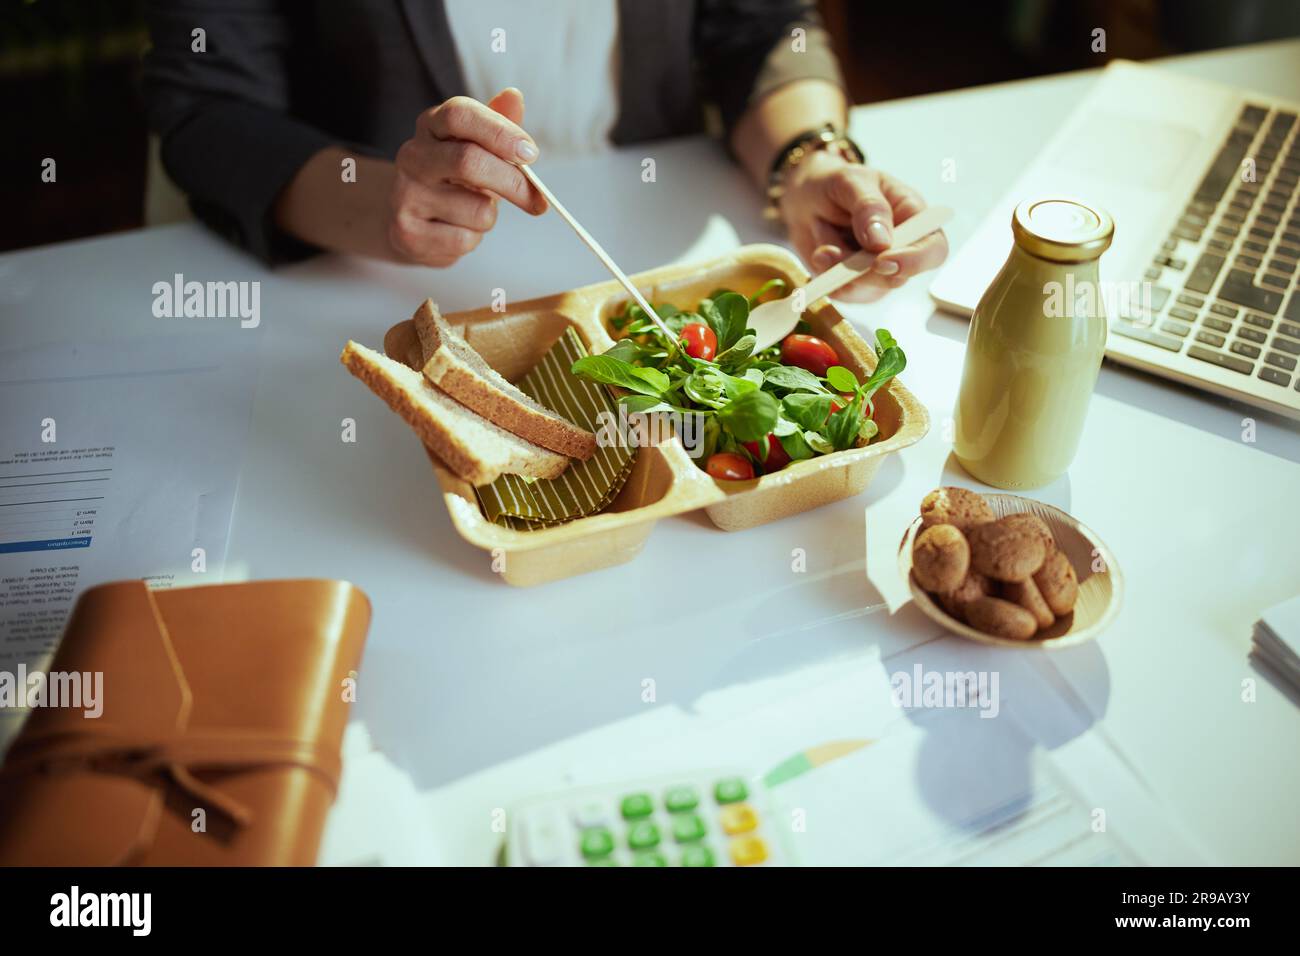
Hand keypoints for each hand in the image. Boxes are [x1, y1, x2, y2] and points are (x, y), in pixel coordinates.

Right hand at [388, 88, 546, 266]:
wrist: (410, 221)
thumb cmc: (453, 179)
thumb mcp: (476, 147)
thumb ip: (498, 125)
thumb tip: (514, 96)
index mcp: (431, 125)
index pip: (460, 114)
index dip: (500, 132)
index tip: (531, 153)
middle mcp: (413, 155)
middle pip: (469, 162)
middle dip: (514, 183)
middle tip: (537, 199)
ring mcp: (406, 195)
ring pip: (476, 210)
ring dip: (490, 217)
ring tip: (474, 212)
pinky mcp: (407, 232)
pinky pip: (464, 240)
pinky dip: (473, 239)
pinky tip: (457, 230)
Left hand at [778, 151, 947, 302]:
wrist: (805, 200)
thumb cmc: (836, 185)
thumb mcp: (850, 182)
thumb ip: (869, 208)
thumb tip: (882, 243)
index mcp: (913, 217)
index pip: (933, 248)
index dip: (915, 260)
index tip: (881, 260)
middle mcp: (902, 248)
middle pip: (898, 277)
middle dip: (863, 271)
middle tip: (829, 253)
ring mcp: (879, 270)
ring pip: (866, 287)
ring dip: (838, 269)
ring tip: (822, 246)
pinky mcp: (856, 285)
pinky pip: (844, 292)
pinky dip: (827, 277)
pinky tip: (821, 255)